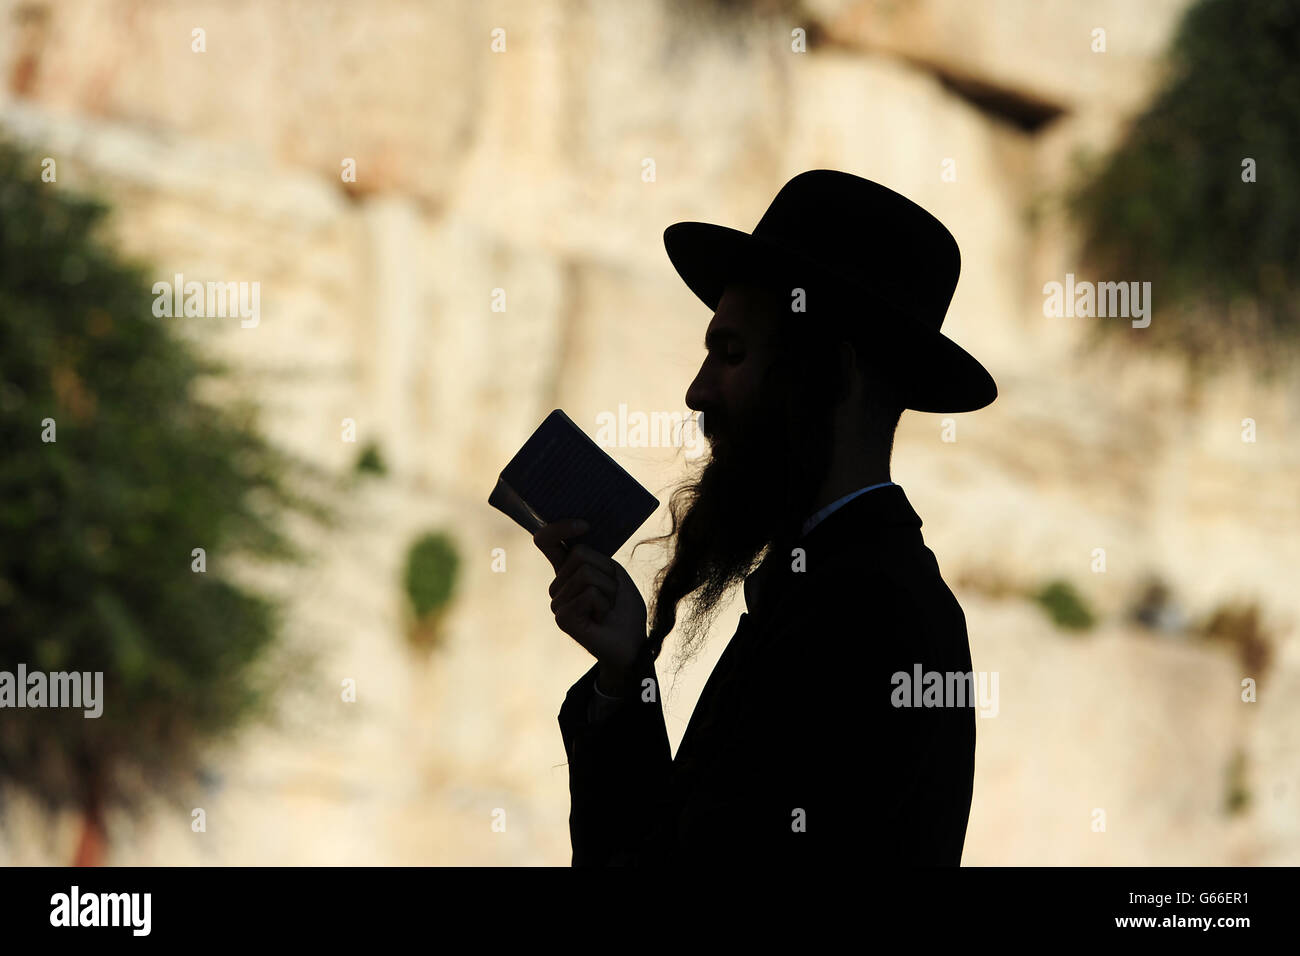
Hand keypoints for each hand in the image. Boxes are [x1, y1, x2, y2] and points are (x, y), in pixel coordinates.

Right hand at [533, 519, 646, 679]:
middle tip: (610, 595)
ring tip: (607, 608)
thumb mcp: (612, 573)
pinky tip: (601, 619)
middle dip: (607, 572)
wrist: (632, 642)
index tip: (584, 525)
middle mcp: (557, 584)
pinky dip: (605, 605)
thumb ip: (592, 557)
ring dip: (609, 591)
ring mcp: (557, 602)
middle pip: (579, 554)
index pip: (547, 540)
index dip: (559, 527)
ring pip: (587, 574)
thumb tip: (575, 546)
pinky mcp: (563, 618)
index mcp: (567, 570)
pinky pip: (589, 594)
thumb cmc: (623, 607)